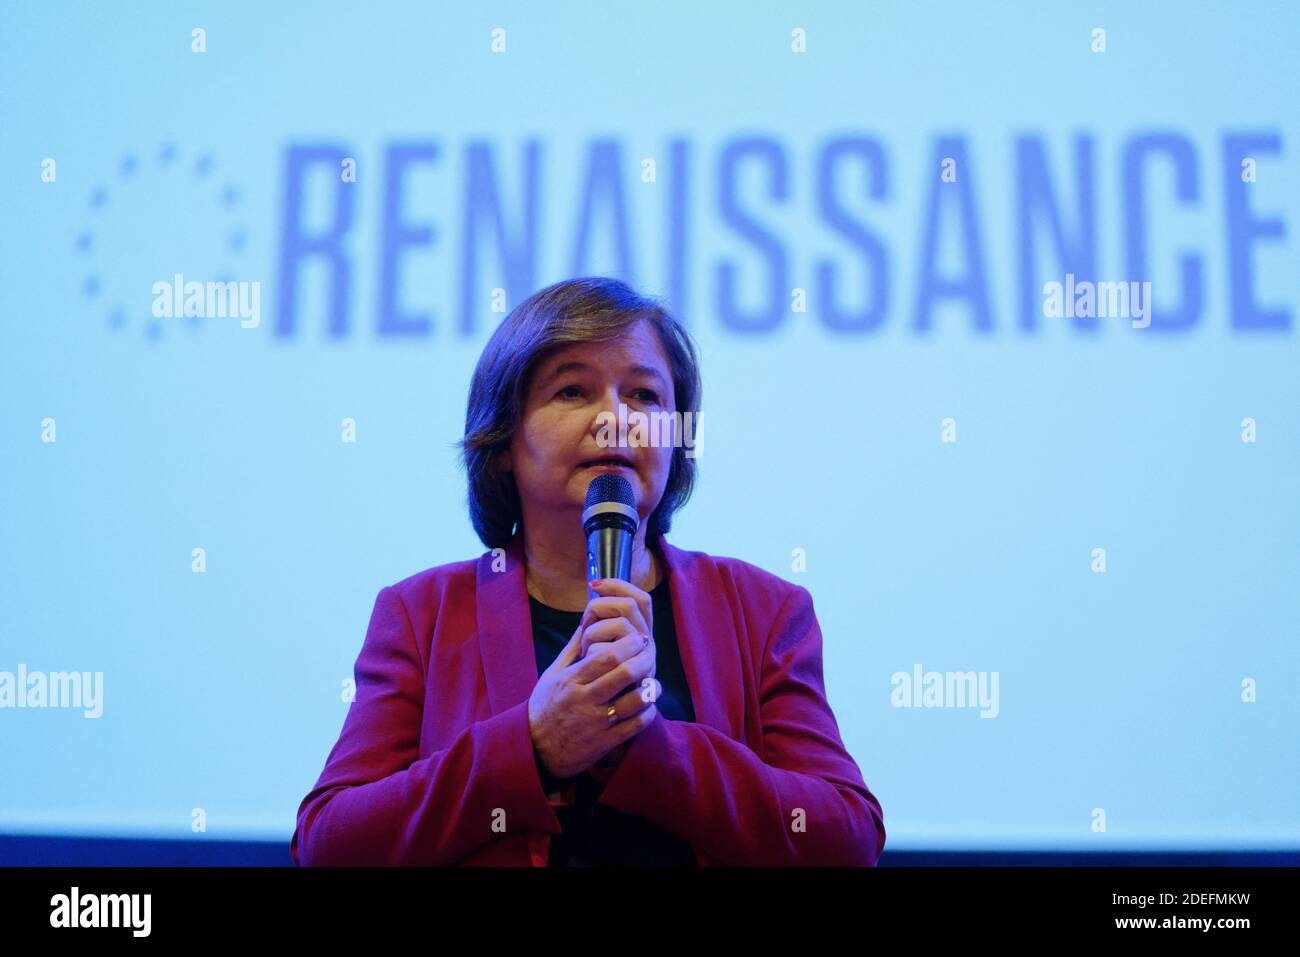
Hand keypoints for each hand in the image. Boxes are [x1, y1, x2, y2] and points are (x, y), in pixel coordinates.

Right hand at [527, 581, 660, 779]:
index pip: (606, 656)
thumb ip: (572, 650)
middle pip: (624, 674)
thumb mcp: (552, 675)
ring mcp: (596, 723)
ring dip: (651, 688)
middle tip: (650, 654)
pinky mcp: (605, 743)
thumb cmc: (544, 706)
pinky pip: (636, 726)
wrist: (535, 750)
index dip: (628, 644)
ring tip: (653, 682)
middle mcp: (584, 700)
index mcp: (571, 680)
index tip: (638, 638)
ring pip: (635, 701)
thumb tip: (587, 622)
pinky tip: (648, 705)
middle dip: (643, 660)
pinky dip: (648, 712)